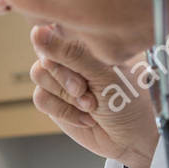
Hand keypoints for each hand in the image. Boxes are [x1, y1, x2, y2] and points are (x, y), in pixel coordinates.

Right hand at [29, 25, 158, 167]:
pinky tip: (85, 117)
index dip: (60, 46)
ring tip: (91, 105)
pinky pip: (41, 98)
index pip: (58, 28)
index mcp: (90, 40)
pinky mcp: (55, 100)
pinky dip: (64, 111)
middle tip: (87, 89)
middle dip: (65, 77)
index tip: (77, 64)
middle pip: (44, 53)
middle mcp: (73, 56)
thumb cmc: (129, 100)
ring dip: (66, 95)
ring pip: (39, 75)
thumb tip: (36, 32)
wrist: (132, 139)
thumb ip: (70, 53)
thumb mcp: (103, 73)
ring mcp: (62, 78)